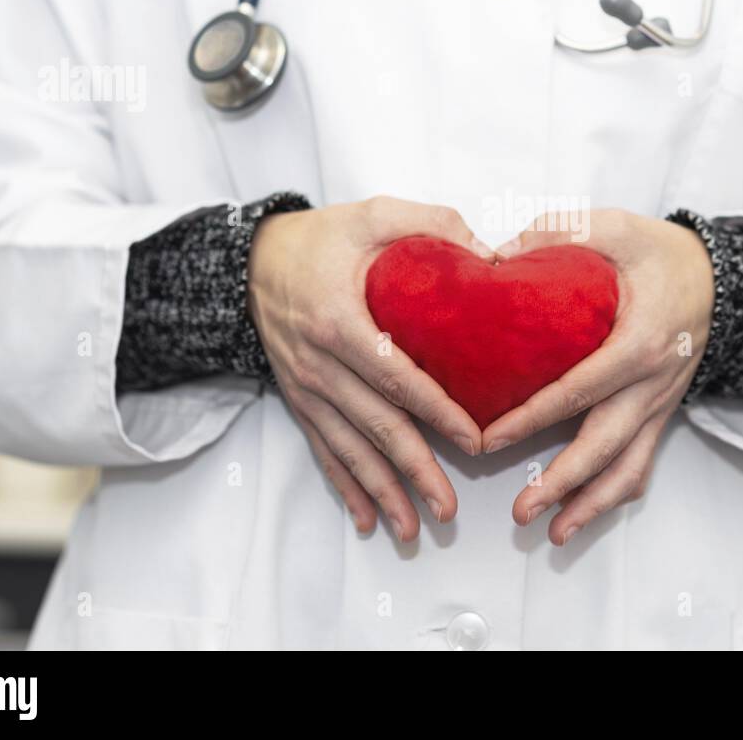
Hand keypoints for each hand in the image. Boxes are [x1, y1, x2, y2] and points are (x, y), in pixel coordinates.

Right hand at [248, 196, 489, 540]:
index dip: (436, 412)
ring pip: (349, 449)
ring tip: (413, 528)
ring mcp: (306, 387)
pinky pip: (323, 450)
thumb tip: (491, 254)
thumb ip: (433, 225)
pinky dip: (345, 487)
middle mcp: (319, 363)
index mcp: (340, 320)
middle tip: (449, 506)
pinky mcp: (300, 400)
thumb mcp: (374, 214)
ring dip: (382, 491)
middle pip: (374, 426)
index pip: (396, 376)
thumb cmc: (321, 237)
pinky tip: (365, 519)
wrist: (252, 259)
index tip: (473, 440)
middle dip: (414, 470)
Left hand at [482, 209, 713, 544]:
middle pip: (605, 446)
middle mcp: (652, 383)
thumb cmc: (660, 252)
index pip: (578, 390)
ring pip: (630, 467)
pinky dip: (616, 492)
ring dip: (592, 505)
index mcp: (638, 342)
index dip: (532, 419)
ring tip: (555, 534)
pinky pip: (642, 461)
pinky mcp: (661, 413)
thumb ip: (556, 233)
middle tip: (520, 511)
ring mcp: (660, 404)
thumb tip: (496, 256)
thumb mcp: (613, 227)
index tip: (489, 439)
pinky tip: (586, 513)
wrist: (718, 276)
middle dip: (562, 484)